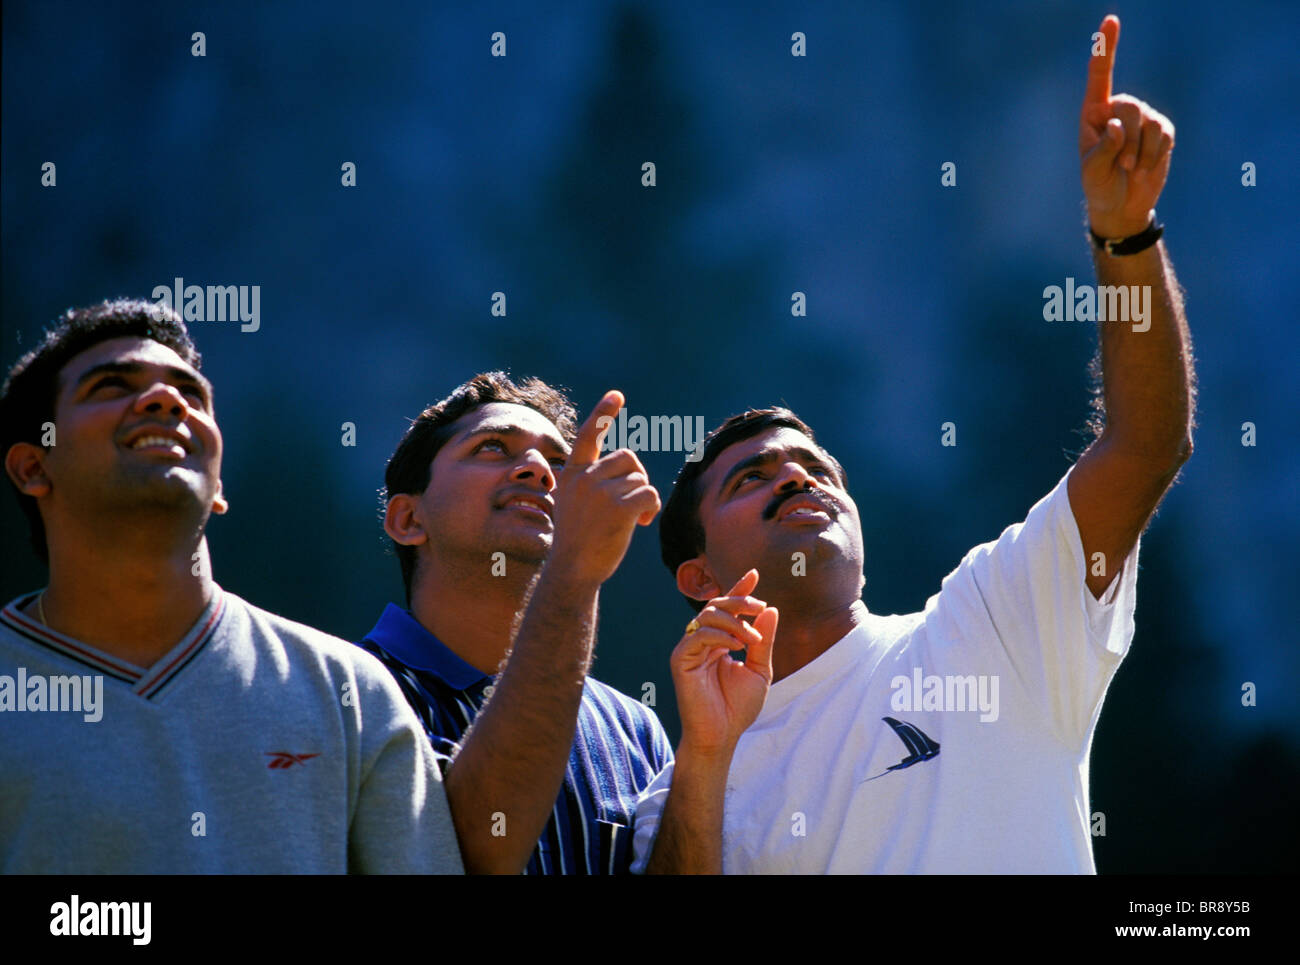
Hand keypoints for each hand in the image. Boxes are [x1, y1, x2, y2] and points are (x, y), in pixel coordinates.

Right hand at [546, 390, 660, 587]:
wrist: (572, 570)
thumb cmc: (578, 541)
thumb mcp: (575, 503)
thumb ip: (594, 483)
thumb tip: (630, 469)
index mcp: (572, 473)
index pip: (589, 435)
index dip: (603, 413)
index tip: (617, 395)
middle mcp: (585, 477)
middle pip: (629, 459)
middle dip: (635, 479)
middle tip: (630, 504)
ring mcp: (600, 491)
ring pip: (641, 478)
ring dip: (643, 497)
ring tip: (632, 519)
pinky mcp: (619, 506)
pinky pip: (650, 493)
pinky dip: (651, 508)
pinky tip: (642, 522)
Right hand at [671, 569, 777, 756]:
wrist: (722, 735)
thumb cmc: (737, 707)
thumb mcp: (759, 670)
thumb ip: (763, 641)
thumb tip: (770, 608)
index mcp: (719, 641)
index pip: (727, 609)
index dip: (739, 589)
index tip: (755, 573)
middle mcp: (702, 641)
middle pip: (715, 606)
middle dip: (738, 600)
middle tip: (759, 606)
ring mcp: (689, 649)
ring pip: (706, 616)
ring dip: (734, 621)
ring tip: (752, 637)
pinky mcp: (680, 659)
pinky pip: (698, 636)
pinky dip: (720, 636)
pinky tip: (737, 646)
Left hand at [1080, 15, 1174, 238]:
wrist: (1122, 206)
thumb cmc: (1099, 186)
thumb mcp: (1092, 172)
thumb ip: (1102, 148)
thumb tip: (1116, 124)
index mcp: (1093, 113)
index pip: (1100, 75)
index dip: (1106, 48)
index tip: (1111, 20)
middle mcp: (1118, 109)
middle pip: (1130, 107)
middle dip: (1128, 140)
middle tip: (1121, 166)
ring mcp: (1142, 118)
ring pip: (1148, 122)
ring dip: (1140, 152)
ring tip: (1129, 171)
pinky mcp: (1161, 130)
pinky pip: (1163, 135)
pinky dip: (1154, 155)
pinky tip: (1145, 169)